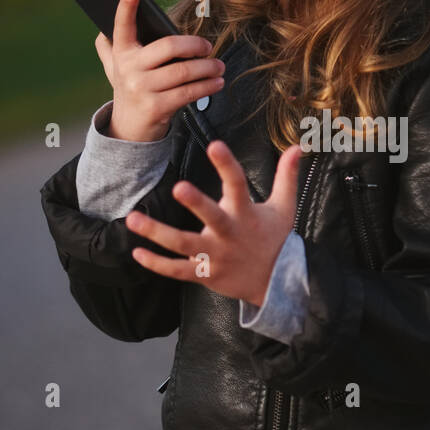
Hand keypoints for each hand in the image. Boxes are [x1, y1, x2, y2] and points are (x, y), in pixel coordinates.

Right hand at [94, 0, 225, 140]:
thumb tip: (113, 14)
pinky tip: (217, 82)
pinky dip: (207, 86)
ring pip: (184, 71)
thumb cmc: (130, 87)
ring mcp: (142, 88)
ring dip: (208, 67)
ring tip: (219, 66)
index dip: (126, 7)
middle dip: (194, 45)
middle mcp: (128, 68)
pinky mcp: (156, 107)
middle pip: (168, 47)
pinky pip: (189, 92)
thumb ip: (111, 44)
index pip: (121, 26)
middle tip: (208, 47)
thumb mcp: (116, 66)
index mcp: (121, 53)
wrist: (128, 129)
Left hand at [124, 137, 305, 307]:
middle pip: (212, 217)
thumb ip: (287, 175)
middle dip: (196, 203)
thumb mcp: (285, 206)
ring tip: (133, 219)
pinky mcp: (205, 274)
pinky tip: (138, 252)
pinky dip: (157, 264)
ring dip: (157, 233)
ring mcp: (216, 256)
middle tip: (178, 186)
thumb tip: (297, 146)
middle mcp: (229, 234)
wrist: (276, 284)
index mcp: (246, 214)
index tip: (215, 145)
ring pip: (184, 245)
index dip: (227, 165)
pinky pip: (177, 271)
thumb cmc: (276, 239)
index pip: (238, 184)